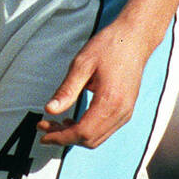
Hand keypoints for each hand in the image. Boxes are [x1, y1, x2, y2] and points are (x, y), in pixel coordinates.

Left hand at [37, 21, 150, 149]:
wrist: (135, 38)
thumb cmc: (109, 46)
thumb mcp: (82, 64)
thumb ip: (66, 90)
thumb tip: (50, 110)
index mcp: (110, 101)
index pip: (82, 132)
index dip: (60, 136)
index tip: (43, 133)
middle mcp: (121, 112)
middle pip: (89, 140)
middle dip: (65, 137)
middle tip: (45, 126)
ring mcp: (126, 112)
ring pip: (97, 138)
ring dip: (75, 136)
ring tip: (56, 123)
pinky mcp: (126, 110)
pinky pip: (105, 130)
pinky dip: (87, 131)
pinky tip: (73, 120)